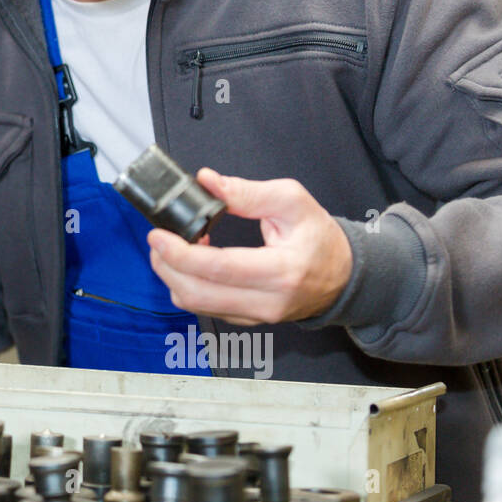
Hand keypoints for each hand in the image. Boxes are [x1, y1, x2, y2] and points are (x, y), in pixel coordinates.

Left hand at [146, 168, 352, 325]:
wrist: (343, 276)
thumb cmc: (319, 238)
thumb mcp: (292, 201)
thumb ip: (248, 192)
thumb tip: (208, 182)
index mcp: (282, 271)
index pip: (220, 269)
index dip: (181, 254)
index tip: (158, 235)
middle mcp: (268, 301)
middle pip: (198, 293)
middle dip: (167, 266)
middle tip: (158, 239)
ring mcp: (256, 316)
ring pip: (196, 305)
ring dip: (173, 276)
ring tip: (175, 247)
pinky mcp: (247, 320)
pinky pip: (205, 308)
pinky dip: (188, 285)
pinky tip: (192, 262)